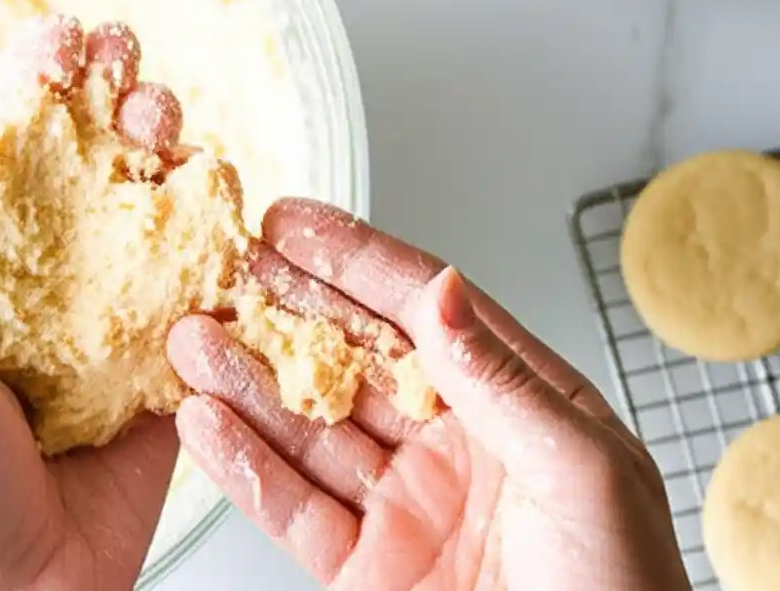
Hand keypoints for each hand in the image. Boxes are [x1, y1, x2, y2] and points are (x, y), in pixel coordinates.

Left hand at [0, 17, 184, 589]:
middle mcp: (56, 294)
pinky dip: (222, 247)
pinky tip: (228, 202)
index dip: (40, 94)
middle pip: (96, 177)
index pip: (13, 166)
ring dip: (171, 159)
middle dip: (117, 109)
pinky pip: (206, 299)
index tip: (66, 37)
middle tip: (131, 70)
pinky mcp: (173, 372)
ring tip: (173, 123)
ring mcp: (118, 329)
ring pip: (156, 222)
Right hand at [169, 203, 690, 589]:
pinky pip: (294, 509)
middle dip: (290, 309)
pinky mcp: (365, 571)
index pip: (431, 313)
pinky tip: (204, 423)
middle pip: (358, 359)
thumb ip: (506, 384)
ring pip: (312, 428)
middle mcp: (457, 446)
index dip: (360, 262)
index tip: (298, 223)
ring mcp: (406, 507)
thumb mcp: (586, 475)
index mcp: (521, 406)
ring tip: (192, 334)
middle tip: (227, 262)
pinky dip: (244, 467)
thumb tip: (446, 294)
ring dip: (250, 380)